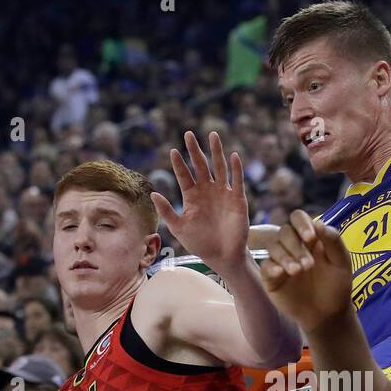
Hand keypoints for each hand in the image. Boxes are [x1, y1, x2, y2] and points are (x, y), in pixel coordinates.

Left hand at [151, 131, 248, 272]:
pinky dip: (235, 169)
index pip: (184, 175)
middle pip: (200, 165)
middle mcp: (207, 191)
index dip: (179, 164)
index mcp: (192, 197)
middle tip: (188, 134)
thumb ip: (167, 211)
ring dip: (216, 151)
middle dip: (195, 150)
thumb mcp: (179, 228)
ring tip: (212, 135)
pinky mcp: (237, 199)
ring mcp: (223, 193)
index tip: (173, 151)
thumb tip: (153, 194)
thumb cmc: (200, 243)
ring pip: (219, 167)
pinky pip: (237, 181)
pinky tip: (233, 156)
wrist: (223, 256)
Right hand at [259, 209, 353, 333]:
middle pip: (285, 232)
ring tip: (298, 271)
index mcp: (310, 237)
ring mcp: (280, 260)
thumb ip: (333, 241)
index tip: (310, 238)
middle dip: (296, 246)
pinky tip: (281, 273)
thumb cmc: (336, 286)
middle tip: (309, 266)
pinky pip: (265, 265)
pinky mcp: (271, 276)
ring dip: (285, 257)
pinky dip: (271, 267)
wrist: (327, 314)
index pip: (299, 218)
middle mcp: (293, 246)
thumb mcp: (342, 263)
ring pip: (274, 247)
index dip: (302, 224)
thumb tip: (319, 223)